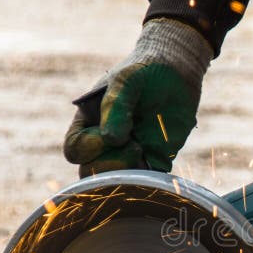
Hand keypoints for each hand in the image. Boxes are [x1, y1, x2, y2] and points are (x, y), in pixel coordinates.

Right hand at [64, 19, 212, 176]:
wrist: (177, 71)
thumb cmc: (145, 70)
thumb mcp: (127, 79)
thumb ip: (116, 105)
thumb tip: (111, 139)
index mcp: (89, 123)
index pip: (75, 150)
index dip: (89, 148)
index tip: (110, 135)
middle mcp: (106, 143)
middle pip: (91, 173)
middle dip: (110, 165)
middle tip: (134, 146)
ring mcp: (130, 154)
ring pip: (118, 182)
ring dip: (129, 172)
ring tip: (143, 147)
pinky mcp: (154, 160)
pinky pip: (147, 181)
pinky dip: (150, 178)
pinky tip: (158, 157)